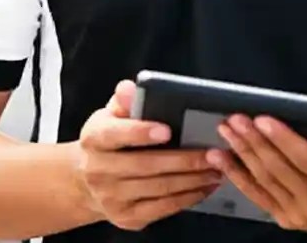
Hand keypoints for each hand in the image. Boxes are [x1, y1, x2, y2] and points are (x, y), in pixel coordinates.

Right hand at [75, 80, 222, 230]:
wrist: (89, 181)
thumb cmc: (111, 141)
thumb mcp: (112, 116)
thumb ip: (125, 101)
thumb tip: (130, 88)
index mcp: (94, 139)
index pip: (115, 135)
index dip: (140, 132)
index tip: (167, 130)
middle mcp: (98, 170)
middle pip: (145, 165)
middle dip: (183, 160)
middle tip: (212, 153)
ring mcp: (111, 198)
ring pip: (158, 188)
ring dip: (192, 179)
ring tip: (217, 168)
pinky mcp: (126, 217)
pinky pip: (162, 208)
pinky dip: (188, 197)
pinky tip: (205, 186)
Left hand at [208, 100, 306, 239]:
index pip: (306, 159)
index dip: (283, 139)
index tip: (264, 120)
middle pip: (278, 168)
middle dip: (253, 142)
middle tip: (236, 118)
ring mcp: (302, 214)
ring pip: (265, 181)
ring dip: (242, 155)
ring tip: (226, 132)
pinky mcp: (291, 219)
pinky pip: (260, 197)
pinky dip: (239, 178)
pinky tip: (224, 160)